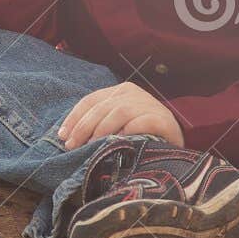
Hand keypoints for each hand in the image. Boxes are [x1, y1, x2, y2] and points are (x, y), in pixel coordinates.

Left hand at [56, 81, 182, 148]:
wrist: (175, 142)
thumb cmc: (141, 134)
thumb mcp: (117, 123)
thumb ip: (98, 122)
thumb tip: (67, 136)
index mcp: (120, 91)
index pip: (91, 100)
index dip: (74, 118)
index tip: (62, 136)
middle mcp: (134, 93)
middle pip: (102, 107)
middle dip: (83, 127)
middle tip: (72, 146)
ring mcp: (149, 104)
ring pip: (119, 112)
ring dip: (102, 130)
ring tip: (92, 146)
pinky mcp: (163, 119)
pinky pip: (141, 123)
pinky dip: (128, 132)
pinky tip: (118, 143)